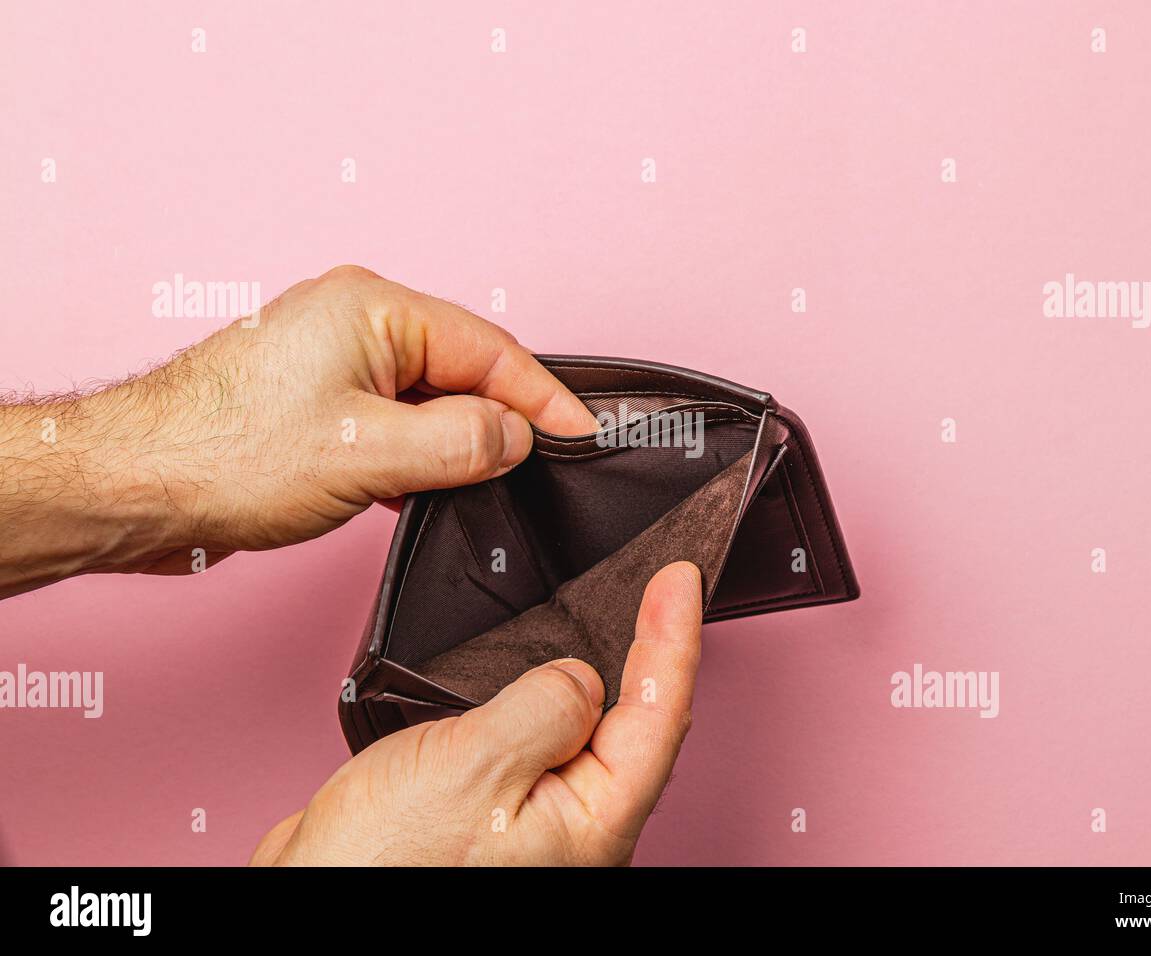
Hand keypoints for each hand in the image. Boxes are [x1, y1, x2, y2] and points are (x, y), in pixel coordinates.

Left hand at [0, 265, 597, 595]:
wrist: (134, 485)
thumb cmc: (225, 455)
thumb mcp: (368, 454)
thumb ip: (459, 442)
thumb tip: (516, 436)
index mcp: (374, 307)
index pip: (492, 350)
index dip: (545, 400)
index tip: (584, 437)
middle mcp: (357, 320)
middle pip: (465, 368)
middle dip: (504, 419)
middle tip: (544, 469)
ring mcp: (336, 359)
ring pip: (432, 397)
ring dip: (460, 441)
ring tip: (488, 486)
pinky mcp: (320, 399)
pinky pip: (397, 417)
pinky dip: (422, 453)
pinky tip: (428, 490)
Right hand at [251, 562, 701, 865]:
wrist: (311, 894)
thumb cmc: (384, 863)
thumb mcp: (475, 765)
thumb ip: (544, 708)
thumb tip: (580, 678)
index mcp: (590, 824)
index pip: (659, 717)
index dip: (674, 639)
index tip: (679, 580)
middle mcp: (572, 826)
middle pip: (636, 724)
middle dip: (651, 652)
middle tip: (664, 587)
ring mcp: (535, 818)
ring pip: (586, 729)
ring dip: (599, 670)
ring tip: (621, 616)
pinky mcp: (493, 808)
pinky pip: (538, 739)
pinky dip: (545, 696)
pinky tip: (538, 674)